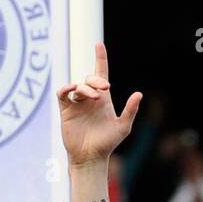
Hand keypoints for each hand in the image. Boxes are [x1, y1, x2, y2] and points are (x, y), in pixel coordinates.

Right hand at [57, 42, 142, 166]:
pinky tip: (73, 90)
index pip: (101, 73)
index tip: (99, 44)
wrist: (91, 157)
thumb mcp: (123, 127)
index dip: (100, 58)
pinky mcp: (65, 109)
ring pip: (78, 86)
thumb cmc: (107, 143)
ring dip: (86, 88)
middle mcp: (89, 98)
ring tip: (94, 98)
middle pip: (90, 78)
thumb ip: (130, 110)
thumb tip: (139, 93)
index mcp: (103, 99)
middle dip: (96, 79)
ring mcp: (76, 103)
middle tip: (104, 88)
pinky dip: (67, 89)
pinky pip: (63, 93)